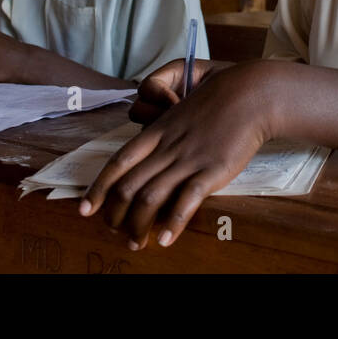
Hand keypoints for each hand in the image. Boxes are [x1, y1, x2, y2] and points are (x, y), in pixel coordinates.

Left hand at [81, 60, 278, 248]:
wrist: (251, 95)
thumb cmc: (219, 99)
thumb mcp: (181, 108)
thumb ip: (165, 130)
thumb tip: (153, 152)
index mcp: (157, 131)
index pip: (118, 162)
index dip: (99, 187)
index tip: (86, 208)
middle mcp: (166, 147)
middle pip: (128, 186)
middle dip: (115, 214)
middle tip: (112, 231)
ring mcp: (188, 160)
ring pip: (150, 197)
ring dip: (138, 225)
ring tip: (135, 243)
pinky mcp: (211, 171)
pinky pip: (186, 201)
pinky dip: (172, 224)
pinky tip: (165, 240)